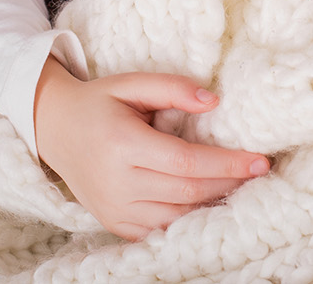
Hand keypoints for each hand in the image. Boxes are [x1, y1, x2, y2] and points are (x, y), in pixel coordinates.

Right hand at [33, 57, 269, 239]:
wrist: (53, 129)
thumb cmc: (98, 103)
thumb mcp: (131, 83)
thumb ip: (172, 88)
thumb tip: (213, 101)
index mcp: (122, 144)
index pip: (186, 162)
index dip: (227, 163)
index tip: (259, 160)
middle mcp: (117, 182)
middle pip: (187, 192)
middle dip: (229, 183)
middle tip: (260, 173)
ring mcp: (114, 209)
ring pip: (177, 217)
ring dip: (214, 205)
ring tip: (242, 189)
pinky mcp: (114, 224)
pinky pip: (160, 230)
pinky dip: (189, 220)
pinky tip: (211, 205)